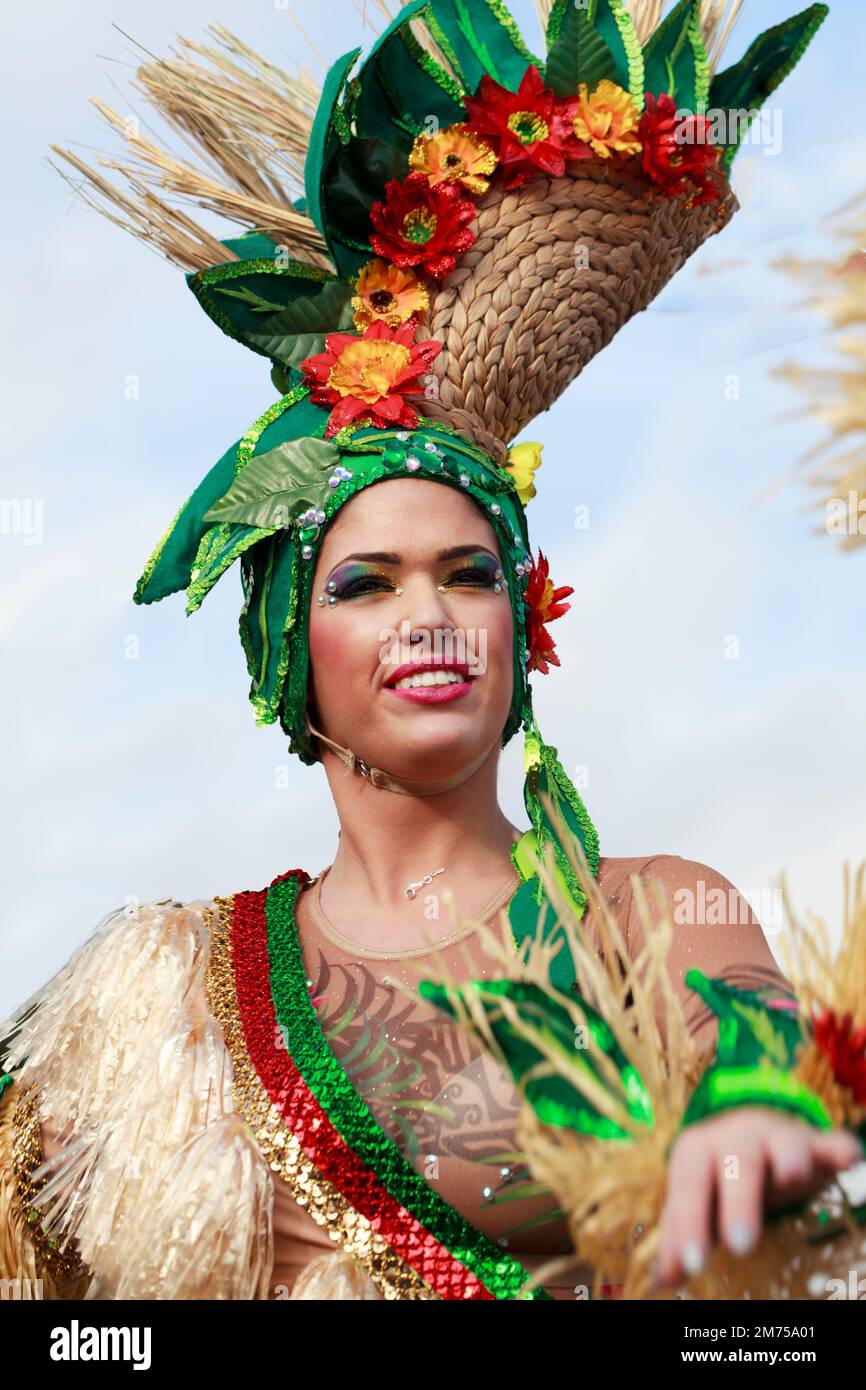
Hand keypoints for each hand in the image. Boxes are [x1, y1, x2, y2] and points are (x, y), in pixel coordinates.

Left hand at [654, 1106, 862, 1289]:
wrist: (750, 1135)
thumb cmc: (715, 1181)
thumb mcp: (696, 1203)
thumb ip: (680, 1236)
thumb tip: (661, 1279)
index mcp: (696, 1149)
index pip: (687, 1184)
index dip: (688, 1223)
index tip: (691, 1265)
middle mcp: (735, 1137)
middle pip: (735, 1163)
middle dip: (738, 1201)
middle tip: (740, 1244)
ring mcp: (777, 1137)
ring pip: (783, 1143)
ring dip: (789, 1158)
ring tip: (793, 1176)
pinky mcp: (815, 1145)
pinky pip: (829, 1143)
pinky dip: (839, 1148)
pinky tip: (849, 1156)